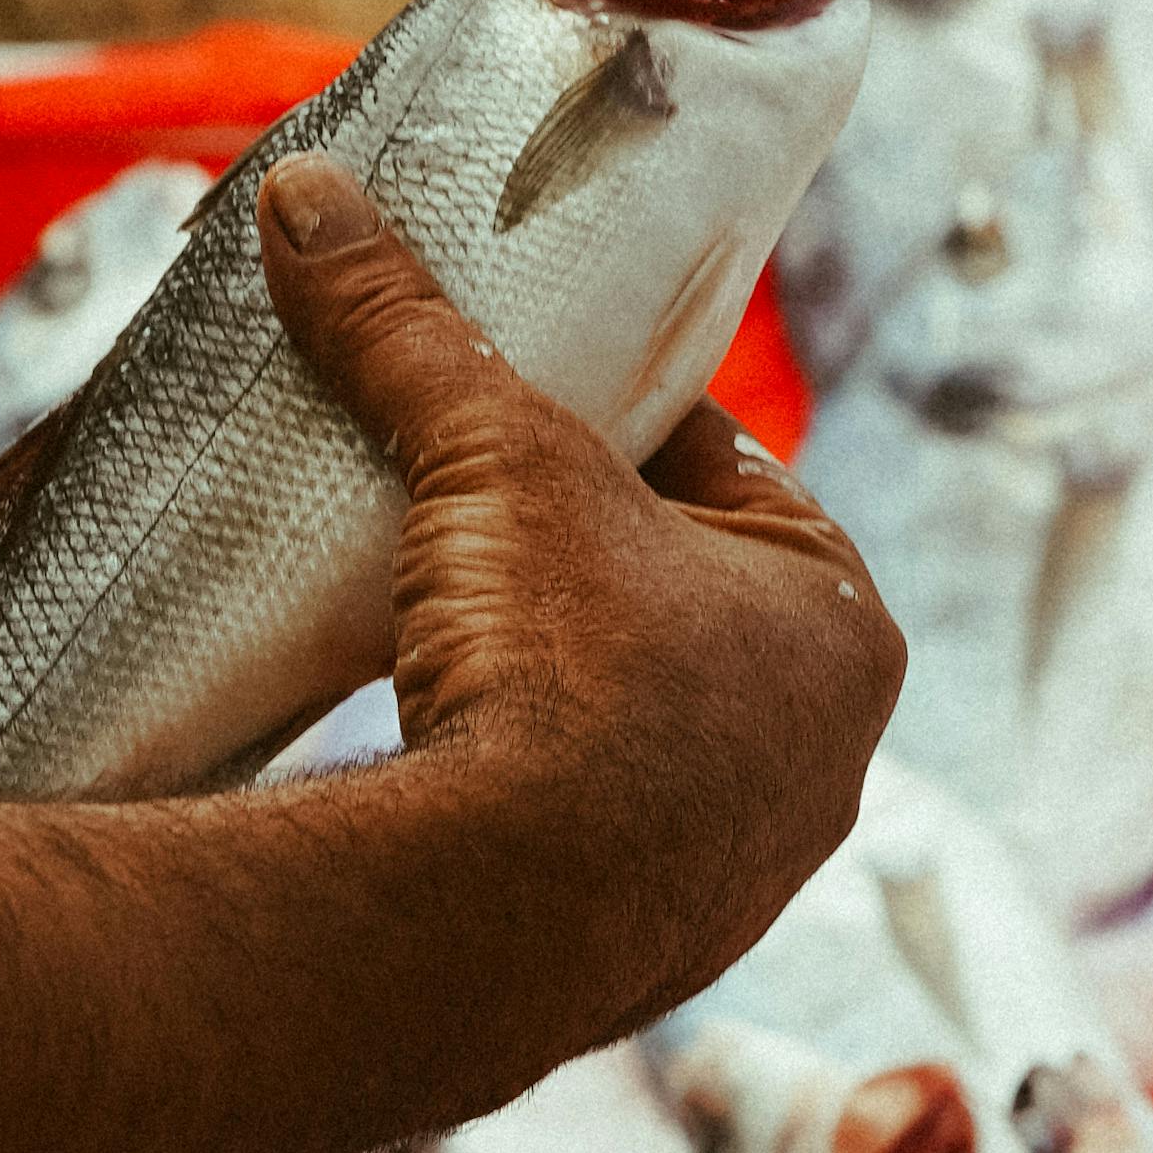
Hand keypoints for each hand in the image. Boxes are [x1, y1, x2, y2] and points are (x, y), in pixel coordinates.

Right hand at [256, 151, 902, 1025]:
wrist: (492, 919)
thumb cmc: (556, 671)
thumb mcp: (488, 460)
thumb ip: (407, 331)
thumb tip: (310, 200)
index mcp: (842, 623)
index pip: (724, 473)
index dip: (614, 419)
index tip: (528, 391)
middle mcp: (827, 757)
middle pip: (681, 606)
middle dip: (582, 562)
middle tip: (471, 510)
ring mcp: (743, 870)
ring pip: (642, 731)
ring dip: (560, 688)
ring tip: (449, 634)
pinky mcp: (649, 952)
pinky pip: (588, 838)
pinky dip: (527, 793)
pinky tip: (450, 758)